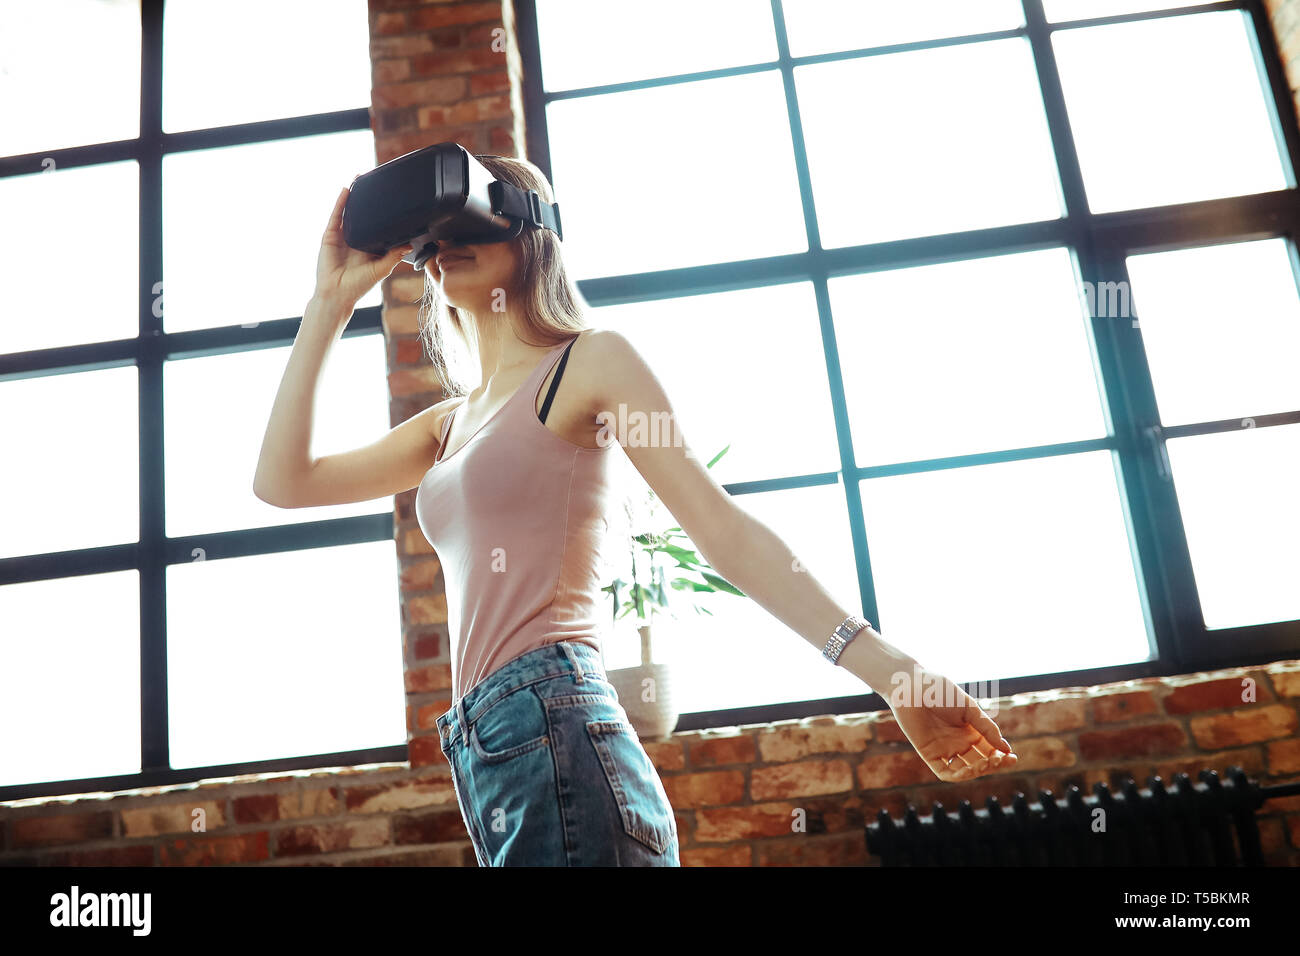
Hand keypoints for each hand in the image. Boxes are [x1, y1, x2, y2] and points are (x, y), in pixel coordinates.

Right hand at [313, 181, 413, 306]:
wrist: (336, 294)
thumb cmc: (358, 286)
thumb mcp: (381, 269)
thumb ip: (394, 256)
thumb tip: (409, 243)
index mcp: (369, 246)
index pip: (378, 225)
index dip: (383, 213)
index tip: (393, 199)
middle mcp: (356, 238)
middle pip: (362, 215)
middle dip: (367, 200)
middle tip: (376, 181)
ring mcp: (342, 236)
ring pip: (349, 212)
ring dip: (354, 196)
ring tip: (361, 178)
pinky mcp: (330, 235)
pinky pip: (336, 216)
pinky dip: (341, 202)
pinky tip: (347, 190)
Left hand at [888, 663, 1017, 782]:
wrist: (911, 686)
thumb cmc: (940, 691)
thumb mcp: (968, 708)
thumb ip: (986, 727)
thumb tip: (1006, 749)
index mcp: (971, 731)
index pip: (991, 750)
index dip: (1002, 756)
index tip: (1012, 757)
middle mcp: (959, 742)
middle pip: (981, 761)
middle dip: (993, 764)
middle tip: (1002, 760)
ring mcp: (945, 749)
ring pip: (966, 769)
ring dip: (978, 770)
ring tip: (988, 763)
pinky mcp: (929, 754)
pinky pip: (945, 772)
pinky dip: (958, 775)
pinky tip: (969, 770)